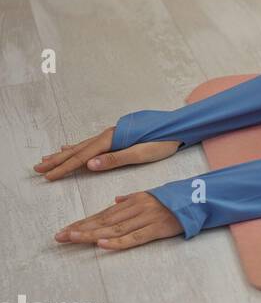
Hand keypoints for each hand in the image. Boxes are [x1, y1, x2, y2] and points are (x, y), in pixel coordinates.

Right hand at [34, 127, 179, 180]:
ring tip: (48, 159)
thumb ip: (115, 159)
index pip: (83, 156)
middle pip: (78, 149)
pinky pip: (92, 143)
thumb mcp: (142, 154)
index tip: (49, 176)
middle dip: (58, 161)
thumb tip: (88, 165)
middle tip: (39, 169)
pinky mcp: (118, 136)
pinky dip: (78, 147)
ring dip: (65, 154)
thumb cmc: (164, 141)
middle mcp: (109, 134)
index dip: (65, 167)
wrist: (179, 126)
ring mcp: (113, 134)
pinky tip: (71, 147)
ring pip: (83, 145)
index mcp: (113, 139)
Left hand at [55, 192, 182, 248]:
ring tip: (73, 239)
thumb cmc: (176, 199)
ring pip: (114, 229)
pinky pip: (134, 238)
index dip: (83, 222)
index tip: (66, 230)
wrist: (200, 199)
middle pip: (104, 221)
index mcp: (133, 201)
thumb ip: (132, 199)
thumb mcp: (151, 195)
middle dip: (80, 229)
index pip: (103, 213)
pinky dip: (118, 242)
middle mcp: (136, 208)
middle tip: (60, 236)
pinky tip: (103, 244)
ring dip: (91, 235)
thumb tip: (115, 201)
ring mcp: (146, 219)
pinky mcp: (157, 229)